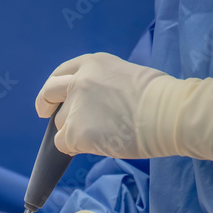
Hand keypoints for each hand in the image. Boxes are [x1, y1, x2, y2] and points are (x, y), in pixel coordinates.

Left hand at [35, 52, 212, 165]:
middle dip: (44, 104)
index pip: (62, 72)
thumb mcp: (127, 75)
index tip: (52, 98)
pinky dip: (73, 148)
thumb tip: (98, 104)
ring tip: (102, 136)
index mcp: (93, 63)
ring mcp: (75, 107)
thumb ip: (104, 85)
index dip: (55, 87)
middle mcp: (78, 81)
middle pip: (49, 93)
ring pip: (60, 125)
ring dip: (74, 132)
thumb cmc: (160, 98)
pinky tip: (94, 147)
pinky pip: (63, 144)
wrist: (167, 115)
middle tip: (45, 115)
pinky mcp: (76, 132)